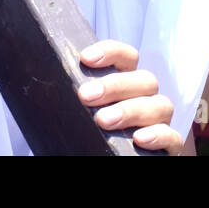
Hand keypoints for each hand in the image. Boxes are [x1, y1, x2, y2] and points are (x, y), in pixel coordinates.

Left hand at [78, 39, 181, 154]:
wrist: (95, 155)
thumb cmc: (84, 134)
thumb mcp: (75, 112)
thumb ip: (68, 97)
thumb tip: (35, 84)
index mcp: (125, 82)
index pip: (126, 56)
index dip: (110, 52)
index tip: (85, 58)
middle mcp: (146, 98)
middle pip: (144, 79)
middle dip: (115, 85)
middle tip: (85, 97)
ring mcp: (159, 121)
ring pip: (160, 104)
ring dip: (131, 109)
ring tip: (104, 121)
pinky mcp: (169, 146)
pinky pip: (173, 137)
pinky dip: (159, 135)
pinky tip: (138, 139)